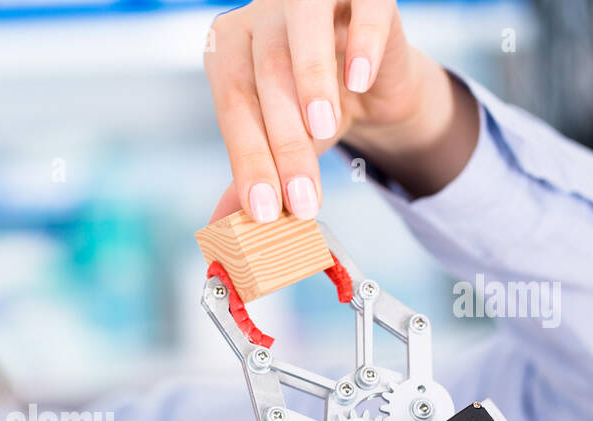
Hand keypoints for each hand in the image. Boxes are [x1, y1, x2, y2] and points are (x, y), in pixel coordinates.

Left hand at [203, 0, 467, 222]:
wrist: (372, 83)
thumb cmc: (313, 110)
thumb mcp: (280, 145)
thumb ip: (250, 178)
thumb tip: (219, 228)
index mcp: (229, 49)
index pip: (233, 104)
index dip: (247, 160)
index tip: (263, 210)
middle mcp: (262, 14)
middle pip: (266, 76)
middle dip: (285, 145)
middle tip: (301, 198)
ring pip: (303, 32)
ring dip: (311, 83)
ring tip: (321, 131)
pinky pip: (365, 7)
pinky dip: (362, 42)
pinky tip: (358, 80)